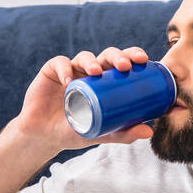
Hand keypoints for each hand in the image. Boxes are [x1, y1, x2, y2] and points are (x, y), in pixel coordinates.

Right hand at [12, 47, 155, 155]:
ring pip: (85, 57)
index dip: (132, 56)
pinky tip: (68, 80)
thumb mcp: (100, 134)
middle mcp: (90, 72)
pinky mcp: (51, 71)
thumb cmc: (74, 131)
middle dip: (117, 56)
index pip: (122, 63)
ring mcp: (71, 70)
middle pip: (107, 56)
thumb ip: (122, 133)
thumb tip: (148, 132)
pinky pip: (59, 64)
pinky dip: (64, 69)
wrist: (44, 136)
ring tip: (96, 72)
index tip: (143, 60)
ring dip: (92, 61)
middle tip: (124, 66)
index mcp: (106, 82)